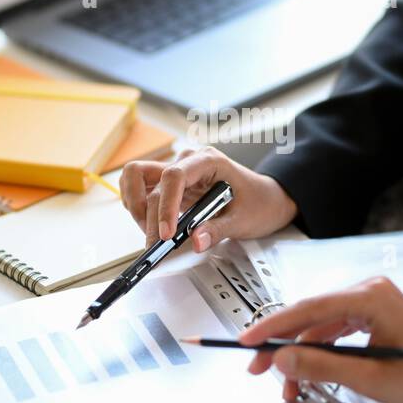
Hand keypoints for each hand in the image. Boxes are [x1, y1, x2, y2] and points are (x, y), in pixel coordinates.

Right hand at [119, 146, 297, 250]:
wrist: (266, 199)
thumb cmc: (259, 201)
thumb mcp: (243, 220)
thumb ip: (218, 230)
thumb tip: (195, 241)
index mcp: (208, 161)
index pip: (174, 176)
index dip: (166, 206)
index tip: (167, 233)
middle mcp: (189, 162)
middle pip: (148, 177)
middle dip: (146, 213)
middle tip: (155, 241)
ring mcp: (178, 172)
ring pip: (138, 179)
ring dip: (136, 207)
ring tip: (151, 234)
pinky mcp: (173, 186)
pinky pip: (143, 188)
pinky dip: (138, 206)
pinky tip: (149, 225)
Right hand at [240, 277, 402, 402]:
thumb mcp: (369, 377)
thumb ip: (321, 366)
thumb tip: (282, 359)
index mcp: (369, 296)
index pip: (308, 308)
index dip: (273, 326)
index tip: (248, 340)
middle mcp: (368, 291)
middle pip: (309, 314)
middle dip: (281, 343)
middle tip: (256, 365)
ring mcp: (370, 301)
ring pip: (319, 324)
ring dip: (298, 351)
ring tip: (282, 381)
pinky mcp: (371, 314)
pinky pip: (333, 329)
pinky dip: (317, 350)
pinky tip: (305, 372)